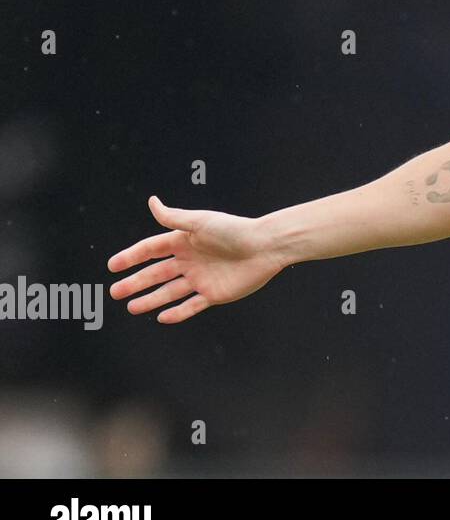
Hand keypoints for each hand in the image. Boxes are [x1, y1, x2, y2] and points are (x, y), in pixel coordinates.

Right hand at [108, 195, 283, 323]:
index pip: (152, 249)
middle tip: (115, 292)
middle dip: (135, 282)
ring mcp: (201, 278)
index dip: (132, 257)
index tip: (112, 266)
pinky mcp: (214, 294)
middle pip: (157, 273)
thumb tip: (152, 202)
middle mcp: (191, 260)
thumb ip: (174, 218)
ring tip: (131, 307)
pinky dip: (177, 313)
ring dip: (151, 300)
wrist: (266, 247)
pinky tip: (161, 317)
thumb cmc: (234, 230)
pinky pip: (192, 306)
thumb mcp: (201, 222)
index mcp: (185, 241)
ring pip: (170, 292)